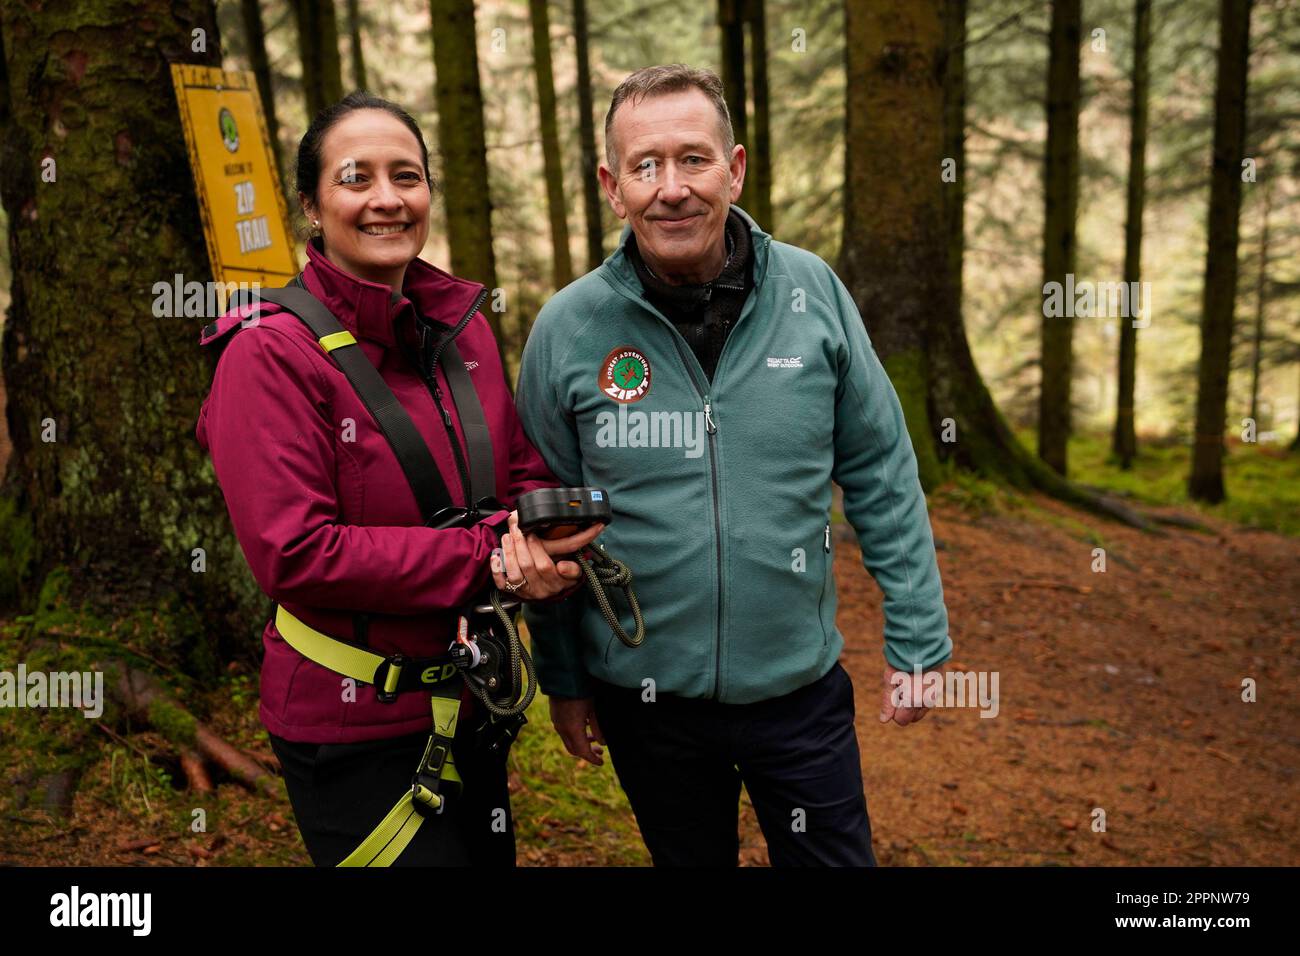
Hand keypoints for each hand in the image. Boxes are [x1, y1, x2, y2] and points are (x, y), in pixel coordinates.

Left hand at [490, 511, 605, 601]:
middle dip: (520, 545)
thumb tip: (562, 567)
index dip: (536, 549)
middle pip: (527, 566)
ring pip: (514, 574)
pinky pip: (502, 584)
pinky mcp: (513, 593)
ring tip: (507, 537)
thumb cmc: (561, 575)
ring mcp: (526, 591)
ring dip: (509, 553)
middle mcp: (541, 589)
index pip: (545, 566)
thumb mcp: (574, 572)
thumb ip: (572, 569)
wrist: (550, 591)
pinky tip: (496, 556)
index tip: (532, 533)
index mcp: (556, 582)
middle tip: (516, 529)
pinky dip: (497, 570)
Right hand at [549, 696, 604, 765]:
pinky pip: (565, 732)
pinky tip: (585, 727)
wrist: (563, 678)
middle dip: (587, 753)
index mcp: (573, 730)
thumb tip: (603, 743)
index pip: (583, 752)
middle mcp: (562, 729)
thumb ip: (598, 728)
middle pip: (574, 749)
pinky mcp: (555, 717)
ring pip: (569, 741)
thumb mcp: (593, 710)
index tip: (601, 762)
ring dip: (581, 743)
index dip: (592, 759)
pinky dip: (575, 735)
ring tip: (594, 739)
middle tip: (600, 752)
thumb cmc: (581, 693)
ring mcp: (557, 723)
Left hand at [879, 664, 940, 725]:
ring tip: (908, 682)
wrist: (920, 641)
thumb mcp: (889, 680)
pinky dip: (922, 694)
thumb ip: (888, 702)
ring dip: (914, 702)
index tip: (892, 696)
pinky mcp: (939, 686)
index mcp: (913, 701)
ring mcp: (935, 694)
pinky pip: (929, 699)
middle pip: (913, 718)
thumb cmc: (901, 661)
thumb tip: (884, 721)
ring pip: (922, 709)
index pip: (901, 721)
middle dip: (904, 709)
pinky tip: (917, 679)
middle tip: (900, 689)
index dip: (894, 711)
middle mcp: (927, 701)